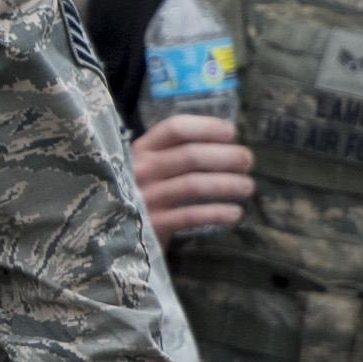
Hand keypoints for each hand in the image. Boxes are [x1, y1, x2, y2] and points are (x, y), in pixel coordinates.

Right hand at [127, 113, 252, 239]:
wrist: (114, 234)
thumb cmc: (144, 193)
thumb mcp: (150, 167)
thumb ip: (177, 152)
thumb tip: (227, 142)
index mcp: (141, 149)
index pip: (175, 128)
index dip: (207, 127)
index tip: (232, 132)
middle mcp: (140, 169)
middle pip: (190, 155)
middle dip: (226, 156)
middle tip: (248, 161)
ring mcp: (144, 198)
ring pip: (193, 185)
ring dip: (227, 184)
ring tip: (248, 187)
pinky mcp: (152, 225)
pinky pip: (190, 216)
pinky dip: (216, 213)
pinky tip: (235, 213)